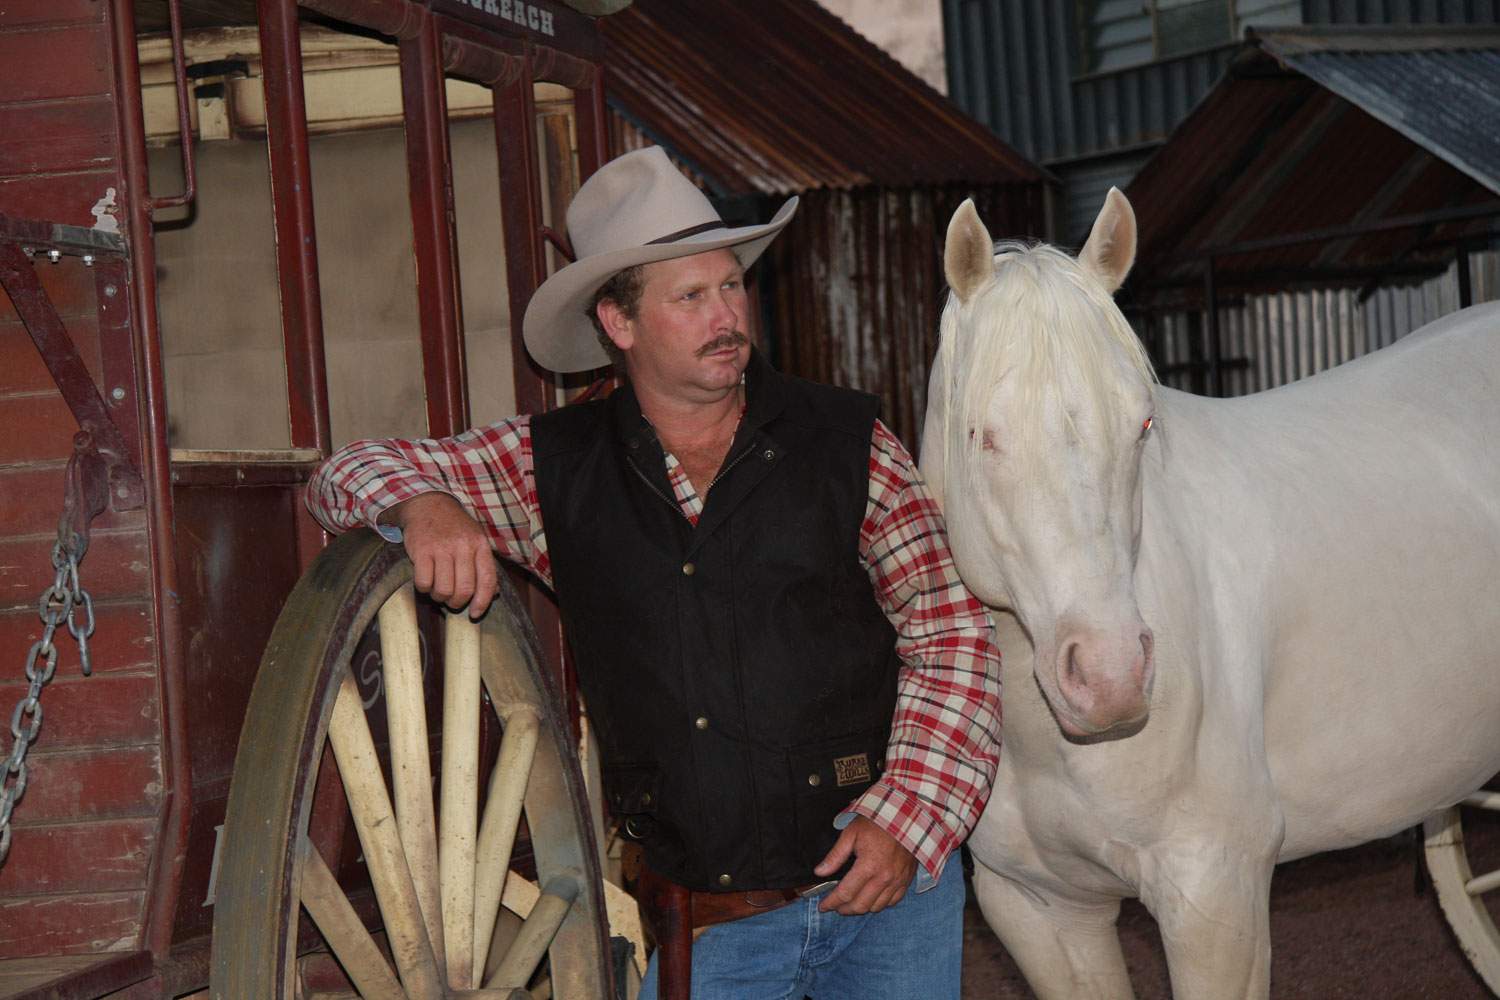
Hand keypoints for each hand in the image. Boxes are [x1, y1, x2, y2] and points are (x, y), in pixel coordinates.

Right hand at [382, 493, 496, 617]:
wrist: (428, 504)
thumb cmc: (454, 528)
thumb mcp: (475, 540)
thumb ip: (484, 566)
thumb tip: (494, 594)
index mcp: (480, 545)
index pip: (487, 580)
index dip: (482, 602)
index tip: (475, 613)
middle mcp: (463, 546)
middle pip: (464, 590)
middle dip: (457, 602)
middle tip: (452, 600)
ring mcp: (442, 548)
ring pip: (443, 589)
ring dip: (439, 596)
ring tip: (438, 589)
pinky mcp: (421, 550)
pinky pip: (424, 582)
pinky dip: (424, 588)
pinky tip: (425, 580)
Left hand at [812, 816, 916, 914]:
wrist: (905, 817)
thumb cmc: (876, 823)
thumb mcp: (851, 834)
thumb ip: (835, 856)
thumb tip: (820, 872)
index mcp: (868, 866)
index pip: (846, 893)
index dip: (831, 902)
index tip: (823, 906)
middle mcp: (884, 878)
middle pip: (860, 906)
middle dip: (844, 910)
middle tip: (835, 906)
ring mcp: (897, 881)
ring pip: (876, 907)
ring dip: (861, 909)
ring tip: (851, 903)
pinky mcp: (906, 880)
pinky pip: (893, 901)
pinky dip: (880, 904)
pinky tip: (871, 899)